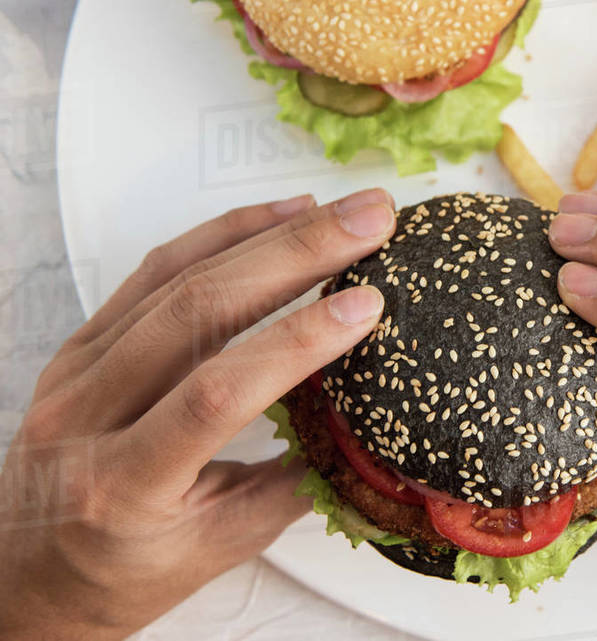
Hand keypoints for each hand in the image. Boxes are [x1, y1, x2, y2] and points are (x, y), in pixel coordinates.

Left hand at [0, 189, 395, 640]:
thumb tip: (370, 425)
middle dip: (295, 254)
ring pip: (175, 276)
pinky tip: (278, 213)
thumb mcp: (216, 552)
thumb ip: (292, 487)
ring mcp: (74, 370)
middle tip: (370, 221)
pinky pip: (152, 271)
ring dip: (268, 233)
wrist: (22, 576)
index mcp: (122, 487)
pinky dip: (221, 234)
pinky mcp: (79, 341)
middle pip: (195, 310)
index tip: (365, 304)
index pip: (215, 395)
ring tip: (341, 211)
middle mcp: (86, 416)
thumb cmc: (120, 575)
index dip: (295, 343)